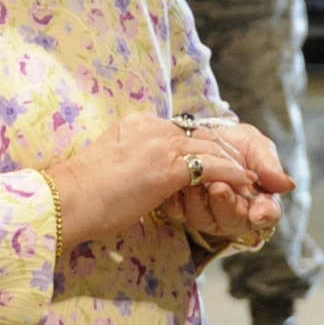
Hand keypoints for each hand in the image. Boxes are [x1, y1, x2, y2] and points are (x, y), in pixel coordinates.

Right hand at [45, 114, 267, 252]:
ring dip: (236, 163)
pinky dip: (233, 175)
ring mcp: (161, 144)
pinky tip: (246, 183)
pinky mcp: (169, 167)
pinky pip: (213, 167)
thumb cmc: (84, 195)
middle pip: (203, 134)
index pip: (183, 130)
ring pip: (212, 147)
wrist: (69, 200)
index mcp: (138, 124)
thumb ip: (134, 160)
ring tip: (254, 177)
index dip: (207, 144)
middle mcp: (153, 126)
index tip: (222, 156)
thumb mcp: (112, 165)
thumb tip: (143, 174)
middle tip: (249, 164)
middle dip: (228, 150)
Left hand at [153, 122, 290, 245]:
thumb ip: (269, 165)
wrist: (203, 136)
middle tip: (219, 187)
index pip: (266, 214)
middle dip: (226, 205)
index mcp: (259, 201)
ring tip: (195, 182)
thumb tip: (288, 185)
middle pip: (233, 221)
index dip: (263, 214)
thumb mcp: (256, 147)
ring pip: (205, 220)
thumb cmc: (236, 144)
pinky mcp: (184, 213)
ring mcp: (209, 216)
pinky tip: (179, 185)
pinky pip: (180, 213)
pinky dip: (179, 200)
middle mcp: (235, 214)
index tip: (258, 211)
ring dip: (199, 201)